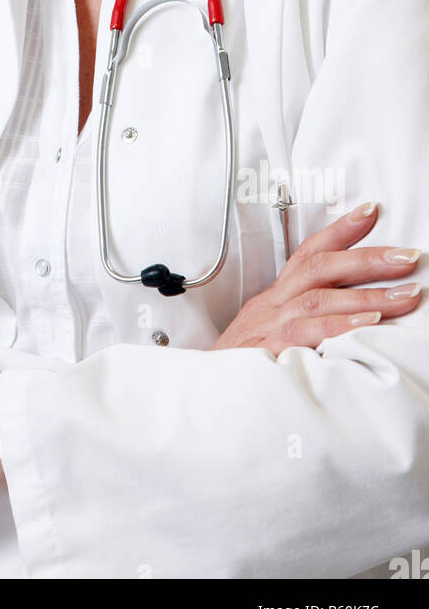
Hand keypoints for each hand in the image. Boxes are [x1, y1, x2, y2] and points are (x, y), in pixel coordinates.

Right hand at [210, 201, 421, 355]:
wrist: (201, 398)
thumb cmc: (239, 370)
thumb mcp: (269, 337)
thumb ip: (304, 325)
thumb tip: (353, 319)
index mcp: (274, 299)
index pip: (308, 253)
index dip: (340, 230)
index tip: (371, 211)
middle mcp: (272, 305)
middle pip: (319, 268)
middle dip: (367, 258)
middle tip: (409, 256)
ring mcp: (269, 326)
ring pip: (320, 298)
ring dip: (368, 293)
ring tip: (408, 293)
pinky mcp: (269, 350)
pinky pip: (309, 332)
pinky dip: (342, 324)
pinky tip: (370, 322)